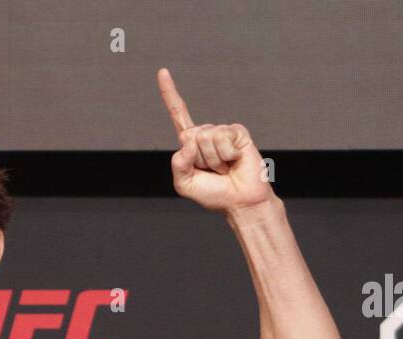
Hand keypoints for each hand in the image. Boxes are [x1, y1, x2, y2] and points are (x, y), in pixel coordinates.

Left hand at [157, 67, 273, 212]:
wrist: (240, 201)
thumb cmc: (214, 194)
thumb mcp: (184, 184)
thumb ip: (178, 164)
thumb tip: (189, 140)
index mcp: (190, 144)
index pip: (178, 114)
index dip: (169, 94)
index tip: (162, 72)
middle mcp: (205, 134)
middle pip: (191, 136)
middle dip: (199, 159)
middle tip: (213, 171)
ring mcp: (222, 132)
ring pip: (207, 138)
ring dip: (214, 160)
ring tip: (224, 168)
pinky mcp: (238, 133)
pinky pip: (224, 138)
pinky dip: (227, 155)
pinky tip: (234, 161)